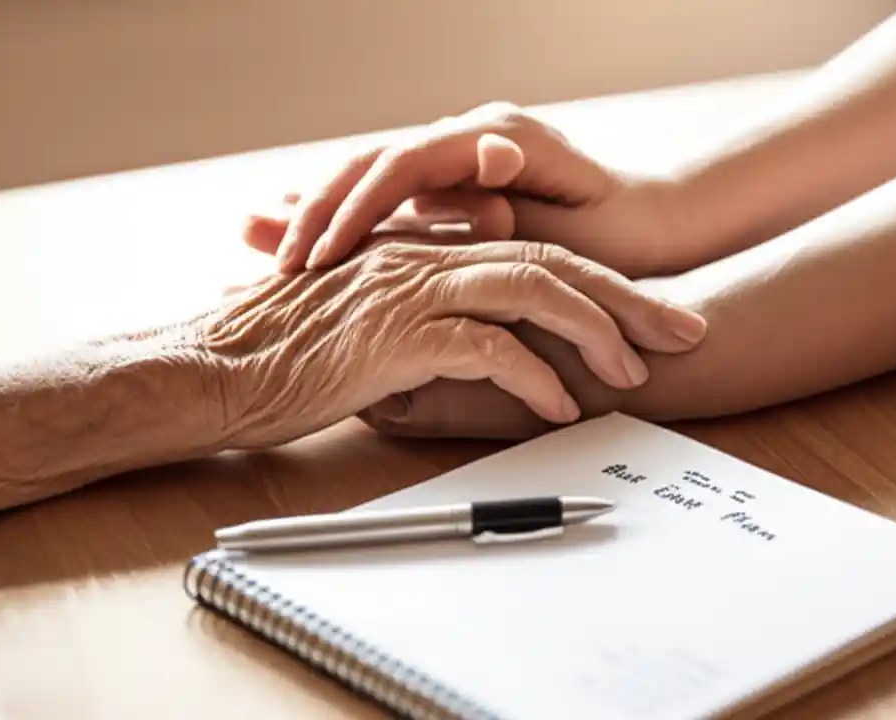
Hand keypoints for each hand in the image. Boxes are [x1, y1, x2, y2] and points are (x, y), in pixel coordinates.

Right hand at [199, 240, 706, 447]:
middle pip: (549, 261)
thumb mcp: (362, 332)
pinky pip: (486, 346)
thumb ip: (419, 326)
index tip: (645, 316)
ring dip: (592, 329)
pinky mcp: (394, 332)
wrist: (214, 370)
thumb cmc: (281, 360)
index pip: (529, 253)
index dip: (595, 282)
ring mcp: (410, 290)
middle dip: (625, 296)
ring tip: (632, 370)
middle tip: (682, 330)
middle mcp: (423, 259)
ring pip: (529, 288)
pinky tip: (557, 408)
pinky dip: (530, 375)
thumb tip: (479, 351)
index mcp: (421, 253)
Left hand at [246, 102, 682, 277]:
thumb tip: (345, 284)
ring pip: (405, 159)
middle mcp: (457, 144)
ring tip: (319, 242)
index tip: (256, 248)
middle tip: (268, 248)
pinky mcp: (534, 143)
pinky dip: (451, 174)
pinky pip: (482, 155)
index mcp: (441, 173)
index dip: (307, 215)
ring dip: (360, 200)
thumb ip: (418, 265)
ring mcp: (492, 136)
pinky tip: (407, 197)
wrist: (648, 239)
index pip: (360, 187)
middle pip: (366, 166)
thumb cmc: (567, 263)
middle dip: (314, 208)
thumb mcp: (475, 270)